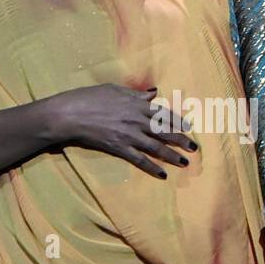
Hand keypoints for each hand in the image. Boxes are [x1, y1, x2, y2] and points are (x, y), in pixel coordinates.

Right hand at [46, 84, 194, 178]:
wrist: (70, 114)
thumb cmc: (89, 97)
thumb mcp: (114, 89)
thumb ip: (135, 94)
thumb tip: (153, 93)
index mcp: (136, 104)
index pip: (163, 113)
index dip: (177, 120)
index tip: (188, 127)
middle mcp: (137, 120)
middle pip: (164, 131)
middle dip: (181, 140)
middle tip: (194, 147)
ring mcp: (129, 135)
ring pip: (156, 147)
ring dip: (172, 155)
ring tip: (184, 162)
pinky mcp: (119, 148)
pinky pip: (139, 160)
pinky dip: (152, 167)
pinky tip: (162, 174)